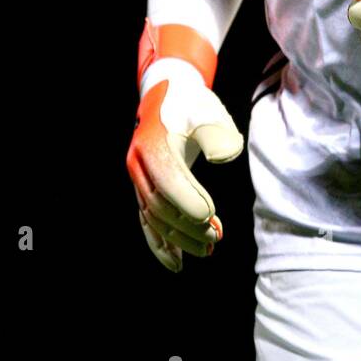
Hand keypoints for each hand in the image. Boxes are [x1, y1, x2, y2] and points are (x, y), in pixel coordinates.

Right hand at [126, 57, 243, 271]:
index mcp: (153, 143)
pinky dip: (161, 244)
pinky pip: (148, 222)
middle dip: (188, 226)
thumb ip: (217, 131)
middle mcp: (139, 164)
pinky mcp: (143, 191)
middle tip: (217, 238)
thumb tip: (222, 157)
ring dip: (179, 239)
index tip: (210, 215)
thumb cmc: (192, 104)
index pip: (167, 178)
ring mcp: (138, 180)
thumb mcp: (207, 109)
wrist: (167, 96)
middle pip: (160, 204)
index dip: (187, 200)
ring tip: (207, 250)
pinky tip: (177, 263)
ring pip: (154, 218)